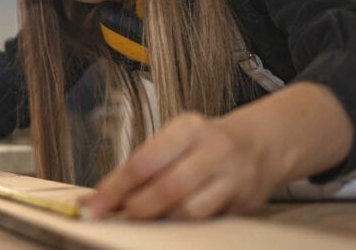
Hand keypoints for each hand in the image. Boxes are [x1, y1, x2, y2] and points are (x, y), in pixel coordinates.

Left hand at [81, 112, 275, 219]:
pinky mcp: (244, 203)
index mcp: (186, 129)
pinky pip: (207, 221)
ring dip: (161, 219)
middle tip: (121, 216)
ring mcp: (231, 178)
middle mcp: (211, 150)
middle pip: (167, 188)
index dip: (115, 188)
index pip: (143, 162)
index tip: (94, 205)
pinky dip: (183, 225)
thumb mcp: (173, 140)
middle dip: (137, 208)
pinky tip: (171, 222)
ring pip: (189, 210)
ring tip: (146, 218)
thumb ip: (141, 164)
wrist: (260, 144)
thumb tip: (101, 195)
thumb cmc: (205, 143)